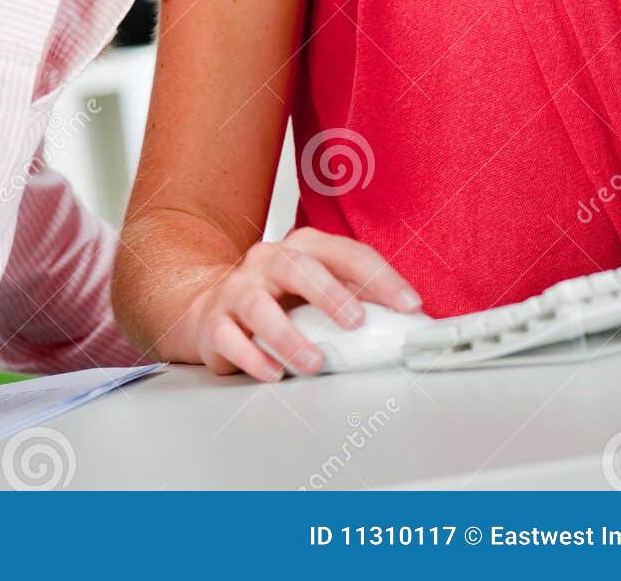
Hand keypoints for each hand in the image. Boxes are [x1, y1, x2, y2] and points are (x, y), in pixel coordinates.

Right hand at [190, 227, 422, 381]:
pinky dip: (252, 357)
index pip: (347, 253)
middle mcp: (269, 261)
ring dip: (289, 336)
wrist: (210, 305)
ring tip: (315, 363)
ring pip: (259, 304)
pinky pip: (229, 338)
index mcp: (303, 247)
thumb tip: (407, 325)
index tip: (410, 304)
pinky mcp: (215, 321)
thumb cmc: (278, 299)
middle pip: (299, 268)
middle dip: (331, 294)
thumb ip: (354, 298)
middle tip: (358, 322)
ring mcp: (239, 289)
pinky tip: (274, 373)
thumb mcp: (316, 289)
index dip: (381, 277)